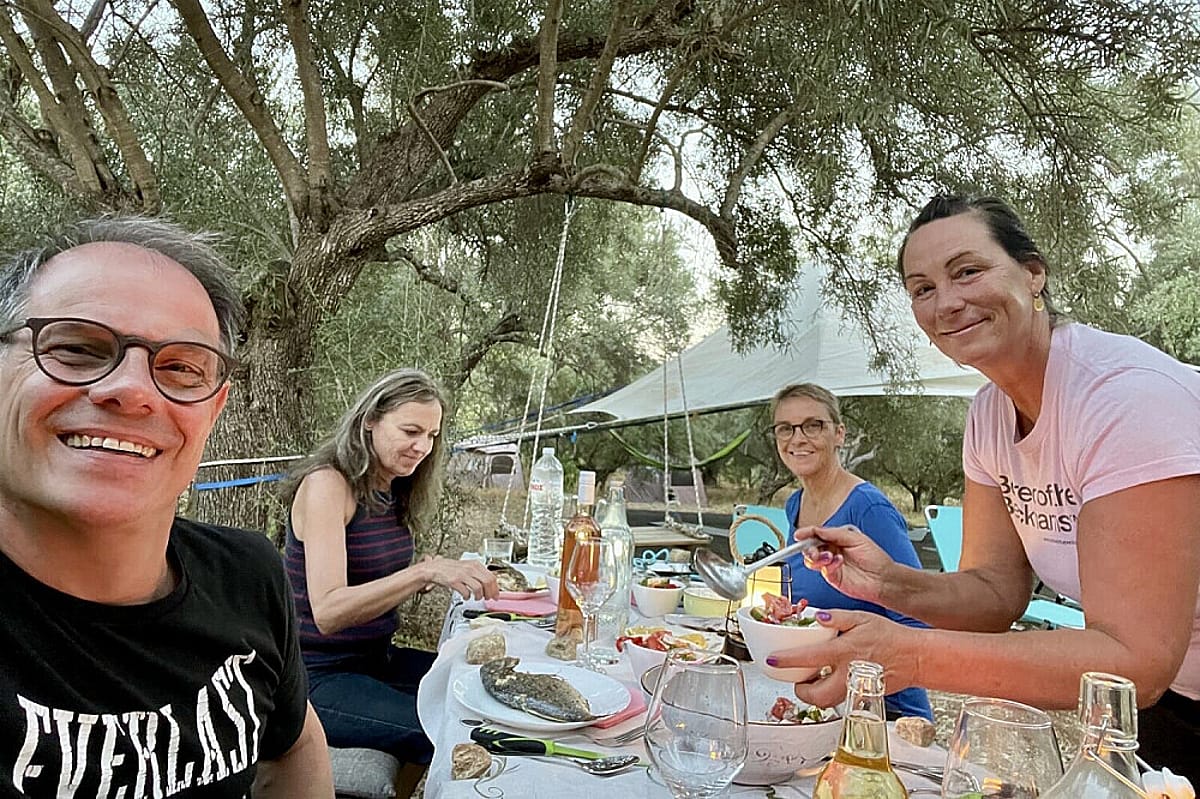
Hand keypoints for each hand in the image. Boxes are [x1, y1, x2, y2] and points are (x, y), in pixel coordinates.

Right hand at [421, 556, 499, 599]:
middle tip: (488, 598)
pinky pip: (466, 591)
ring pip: (478, 588)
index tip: (496, 595)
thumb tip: (489, 585)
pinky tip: (466, 597)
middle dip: (490, 593)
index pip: (491, 576)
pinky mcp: (454, 581)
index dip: (495, 588)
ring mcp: (463, 574)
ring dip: (479, 596)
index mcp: (475, 564)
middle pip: (487, 582)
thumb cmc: (451, 569)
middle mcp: (470, 568)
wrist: (435, 568)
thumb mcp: (467, 567)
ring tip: (477, 598)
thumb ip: (478, 574)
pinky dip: (467, 596)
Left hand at [764, 610, 916, 708]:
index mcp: (845, 651)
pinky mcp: (863, 696)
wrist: (916, 657)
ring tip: (813, 679)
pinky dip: (831, 693)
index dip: (787, 660)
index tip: (772, 659)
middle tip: (796, 679)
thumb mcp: (862, 618)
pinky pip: (840, 700)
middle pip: (815, 694)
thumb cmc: (891, 636)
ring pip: (827, 702)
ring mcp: (856, 688)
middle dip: (800, 690)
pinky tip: (832, 680)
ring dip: (815, 694)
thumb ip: (837, 618)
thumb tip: (817, 617)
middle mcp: (849, 673)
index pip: (809, 658)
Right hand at [796, 524, 892, 604]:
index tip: (798, 535)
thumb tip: (815, 530)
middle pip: (810, 547)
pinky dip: (828, 564)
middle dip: (808, 547)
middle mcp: (831, 551)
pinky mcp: (832, 577)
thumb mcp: (855, 538)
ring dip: (816, 557)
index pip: (817, 535)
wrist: (884, 578)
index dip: (806, 534)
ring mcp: (830, 565)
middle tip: (813, 550)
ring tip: (828, 556)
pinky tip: (839, 561)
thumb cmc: (875, 557)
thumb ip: (833, 533)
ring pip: (812, 560)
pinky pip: (823, 569)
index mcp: (836, 539)